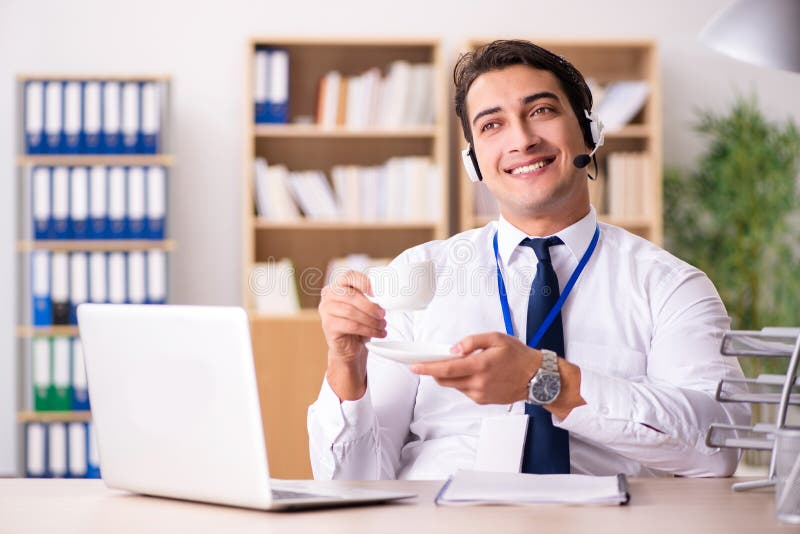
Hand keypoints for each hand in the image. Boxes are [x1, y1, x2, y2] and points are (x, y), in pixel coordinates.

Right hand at [318, 270, 386, 399]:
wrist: (349, 348)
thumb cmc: (359, 325)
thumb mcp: (366, 308)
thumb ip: (371, 298)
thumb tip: (388, 295)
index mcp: (338, 286)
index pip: (349, 276)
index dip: (364, 282)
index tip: (377, 293)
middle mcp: (329, 295)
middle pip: (350, 295)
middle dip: (370, 306)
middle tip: (383, 315)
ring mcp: (326, 310)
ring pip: (351, 311)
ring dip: (370, 320)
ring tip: (382, 326)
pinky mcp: (327, 325)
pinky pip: (350, 325)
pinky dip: (367, 329)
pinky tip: (377, 333)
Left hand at [411, 332, 585, 417]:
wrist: (537, 377)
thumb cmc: (518, 355)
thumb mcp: (496, 338)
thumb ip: (472, 341)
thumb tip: (453, 349)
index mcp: (480, 366)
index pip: (446, 368)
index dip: (427, 368)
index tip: (414, 366)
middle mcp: (478, 383)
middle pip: (445, 380)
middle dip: (434, 371)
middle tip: (427, 361)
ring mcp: (480, 394)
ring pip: (453, 386)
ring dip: (448, 376)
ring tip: (454, 364)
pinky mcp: (483, 400)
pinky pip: (464, 390)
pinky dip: (461, 381)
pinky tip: (470, 373)